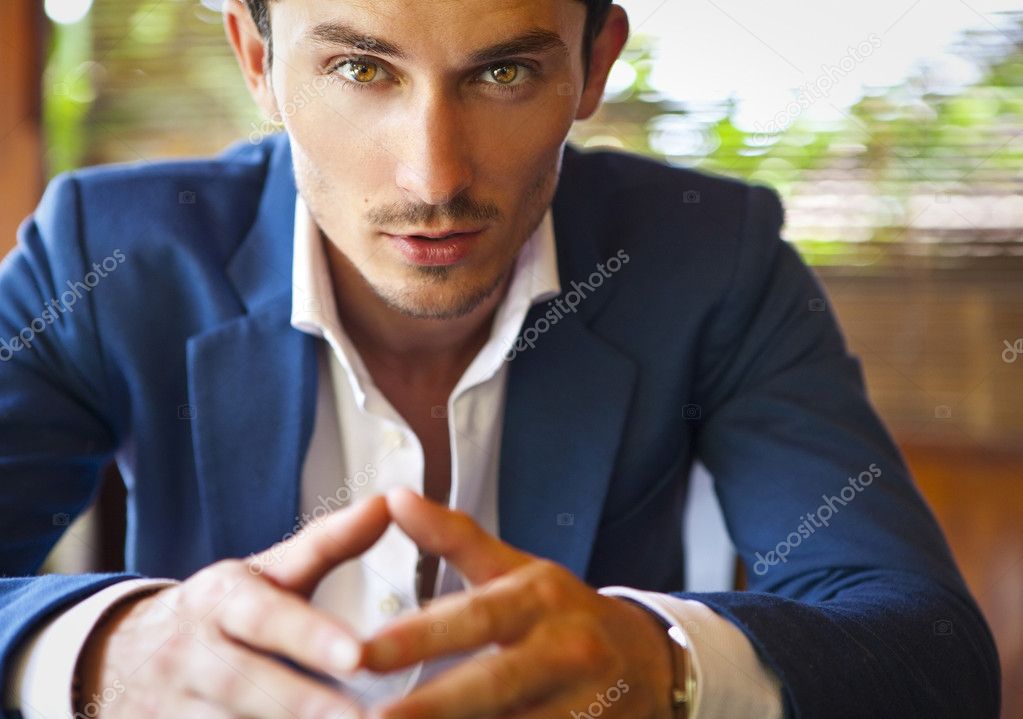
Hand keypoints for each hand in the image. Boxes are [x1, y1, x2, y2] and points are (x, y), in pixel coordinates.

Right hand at [76, 495, 390, 718]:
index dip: (310, 636)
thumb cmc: (224, 609)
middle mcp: (195, 654)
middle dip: (304, 703)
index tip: (357, 655)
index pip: (266, 615)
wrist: (122, 655)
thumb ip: (328, 544)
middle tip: (365, 717)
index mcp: (221, 599)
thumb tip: (387, 502)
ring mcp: (179, 706)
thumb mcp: (267, 571)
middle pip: (245, 683)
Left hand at [357, 488, 674, 718]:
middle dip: (431, 709)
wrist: (650, 661)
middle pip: (494, 684)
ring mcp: (585, 705)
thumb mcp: (518, 568)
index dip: (418, 638)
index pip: (474, 617)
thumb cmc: (563, 612)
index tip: (361, 653)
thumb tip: (394, 496)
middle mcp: (567, 650)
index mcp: (540, 598)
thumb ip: (454, 538)